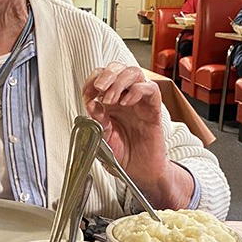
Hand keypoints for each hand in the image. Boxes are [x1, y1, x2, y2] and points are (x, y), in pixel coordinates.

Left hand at [82, 63, 191, 207]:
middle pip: (118, 68)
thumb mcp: (103, 139)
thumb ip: (97, 121)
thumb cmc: (123, 155)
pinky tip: (127, 102)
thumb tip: (91, 104)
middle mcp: (124, 98)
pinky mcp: (153, 109)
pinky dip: (137, 91)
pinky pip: (150, 89)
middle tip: (99, 88)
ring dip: (120, 81)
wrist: (139, 172)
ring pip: (134, 73)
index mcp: (109, 103)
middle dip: (106, 74)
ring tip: (111, 99)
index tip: (88, 92)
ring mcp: (139, 102)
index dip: (92, 80)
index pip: (101, 77)